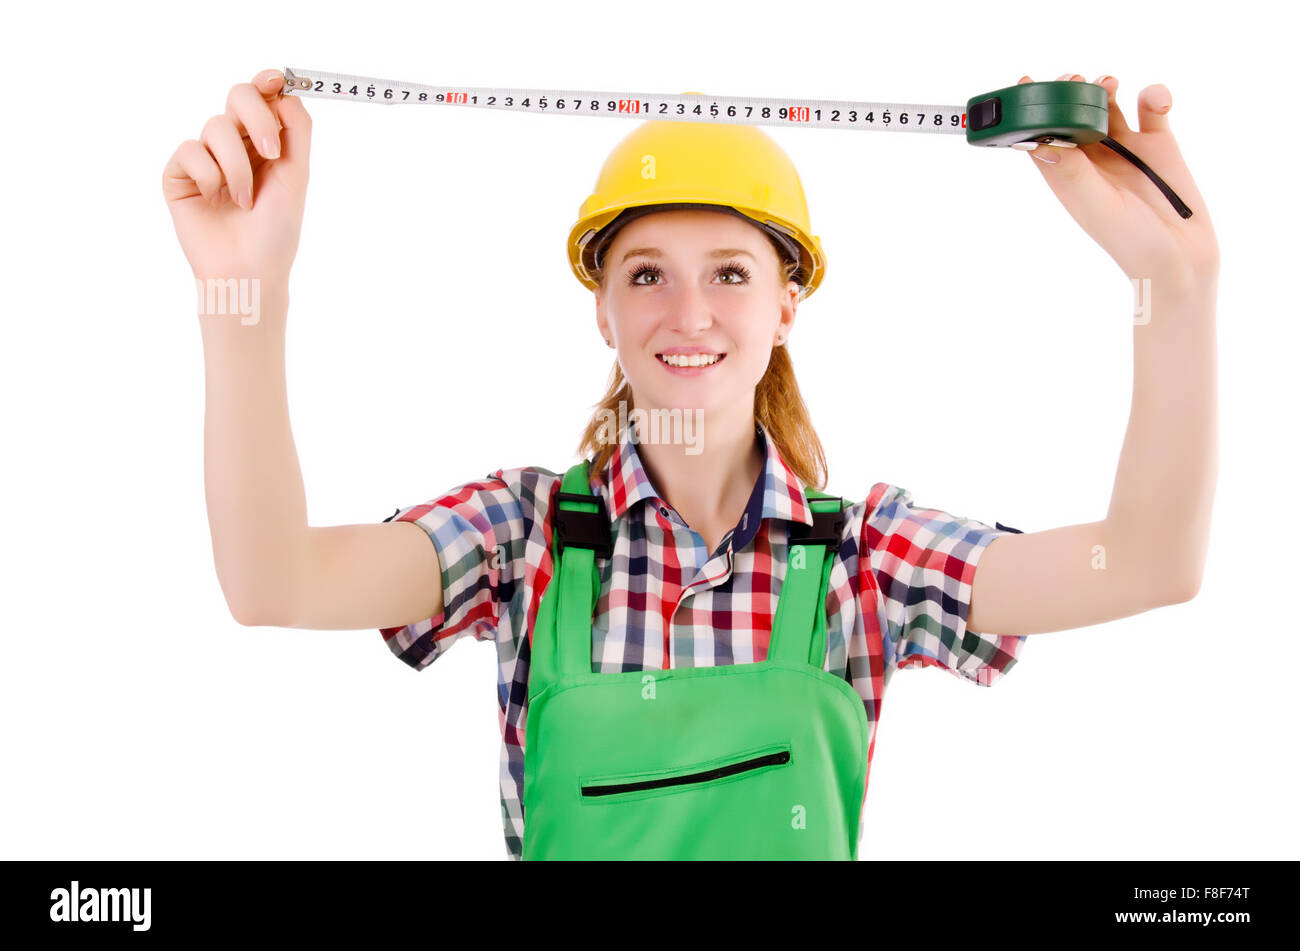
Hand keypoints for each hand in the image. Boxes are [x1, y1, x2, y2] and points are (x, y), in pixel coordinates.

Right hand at [162, 68, 311, 284]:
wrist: (248, 270)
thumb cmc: (275, 231)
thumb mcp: (295, 177)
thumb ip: (296, 131)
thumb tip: (287, 90)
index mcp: (265, 142)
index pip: (263, 98)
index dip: (267, 82)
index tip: (275, 79)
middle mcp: (235, 144)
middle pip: (238, 96)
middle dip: (257, 118)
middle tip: (272, 152)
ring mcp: (205, 157)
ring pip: (216, 127)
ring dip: (237, 166)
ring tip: (244, 201)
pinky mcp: (179, 174)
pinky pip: (190, 150)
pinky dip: (209, 175)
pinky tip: (215, 201)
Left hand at [1019, 73, 1218, 292]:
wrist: (1182, 257)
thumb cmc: (1132, 243)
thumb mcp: (1099, 208)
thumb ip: (1074, 175)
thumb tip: (1039, 144)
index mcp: (1067, 176)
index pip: (1040, 138)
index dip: (1030, 112)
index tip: (1026, 83)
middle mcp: (1092, 159)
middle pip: (1073, 114)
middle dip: (1071, 92)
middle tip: (1074, 78)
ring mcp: (1124, 148)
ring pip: (1109, 104)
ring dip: (1106, 87)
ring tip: (1109, 83)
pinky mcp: (1158, 143)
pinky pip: (1150, 108)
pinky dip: (1154, 95)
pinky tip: (1157, 104)